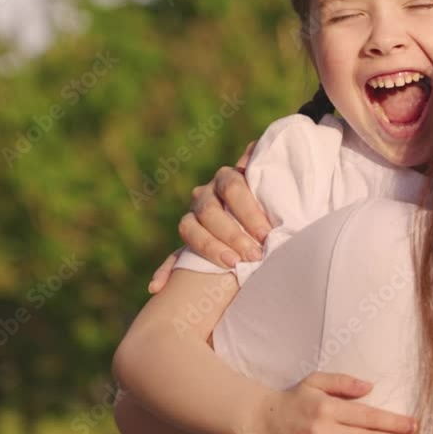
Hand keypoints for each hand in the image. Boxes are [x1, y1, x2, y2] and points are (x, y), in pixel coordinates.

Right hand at [148, 142, 272, 292]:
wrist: (264, 208)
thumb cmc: (276, 197)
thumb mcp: (276, 181)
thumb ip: (268, 166)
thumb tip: (259, 146)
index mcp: (228, 178)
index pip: (232, 189)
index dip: (248, 211)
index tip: (267, 234)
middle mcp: (206, 195)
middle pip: (211, 210)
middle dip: (234, 233)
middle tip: (255, 254)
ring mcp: (195, 218)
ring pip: (190, 228)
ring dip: (209, 248)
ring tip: (231, 265)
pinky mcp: (189, 242)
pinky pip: (173, 255)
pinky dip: (164, 271)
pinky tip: (156, 286)